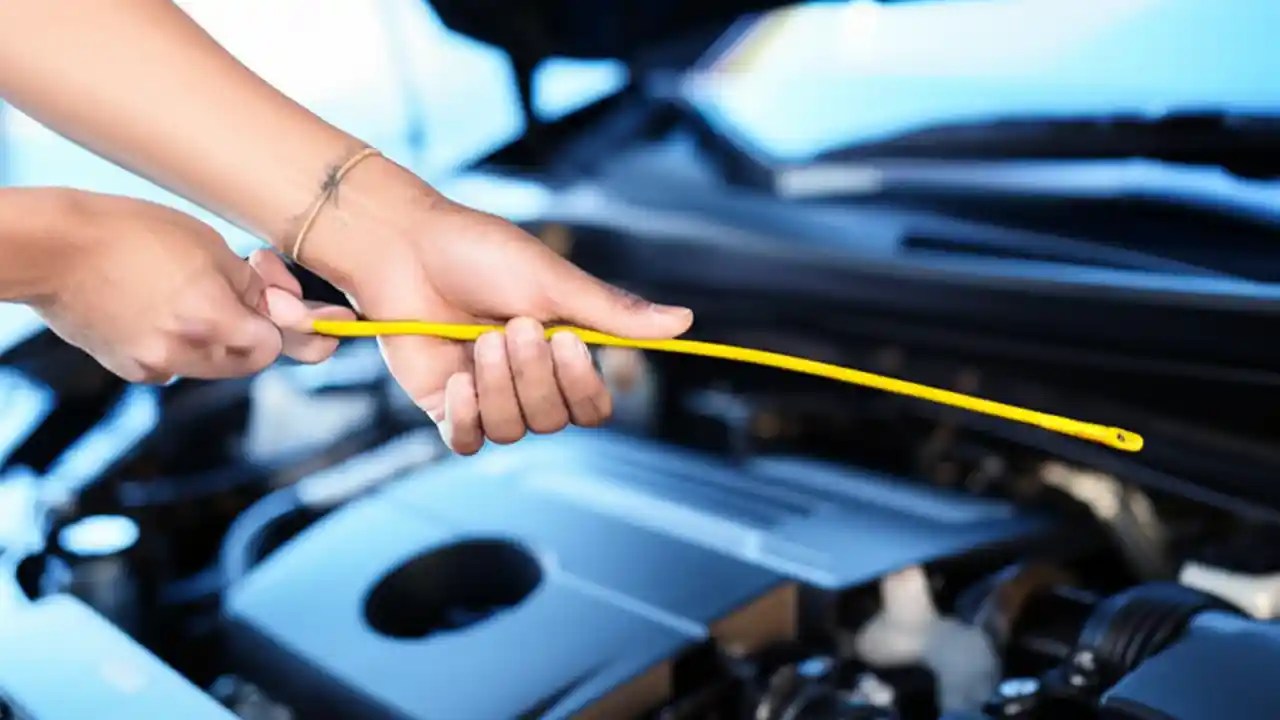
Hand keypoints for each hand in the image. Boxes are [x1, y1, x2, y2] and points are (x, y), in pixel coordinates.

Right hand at [31, 193, 352, 382]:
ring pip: (214, 363)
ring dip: (221, 335)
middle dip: (258, 329)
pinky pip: (176, 363)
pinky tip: (159, 305)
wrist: (53, 249)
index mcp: (212, 319)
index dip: (289, 326)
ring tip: (193, 288)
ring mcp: (155, 366)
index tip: (307, 316)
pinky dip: (181, 341)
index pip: (275, 345)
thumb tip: (293, 314)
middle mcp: (185, 353)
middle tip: (246, 285)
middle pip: (249, 359)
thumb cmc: (134, 233)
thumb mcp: (209, 246)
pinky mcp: (130, 369)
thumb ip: (255, 288)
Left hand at [334, 197, 692, 454]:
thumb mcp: (551, 279)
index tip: (564, 339)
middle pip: (554, 420)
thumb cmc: (478, 252)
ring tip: (478, 339)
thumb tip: (685, 322)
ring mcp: (486, 396)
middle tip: (509, 324)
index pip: (592, 405)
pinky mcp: (444, 406)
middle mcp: (528, 381)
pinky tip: (456, 379)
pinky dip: (466, 416)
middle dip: (533, 376)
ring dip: (498, 387)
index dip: (583, 386)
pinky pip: (467, 442)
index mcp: (561, 352)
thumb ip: (612, 312)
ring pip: (512, 431)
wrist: (403, 248)